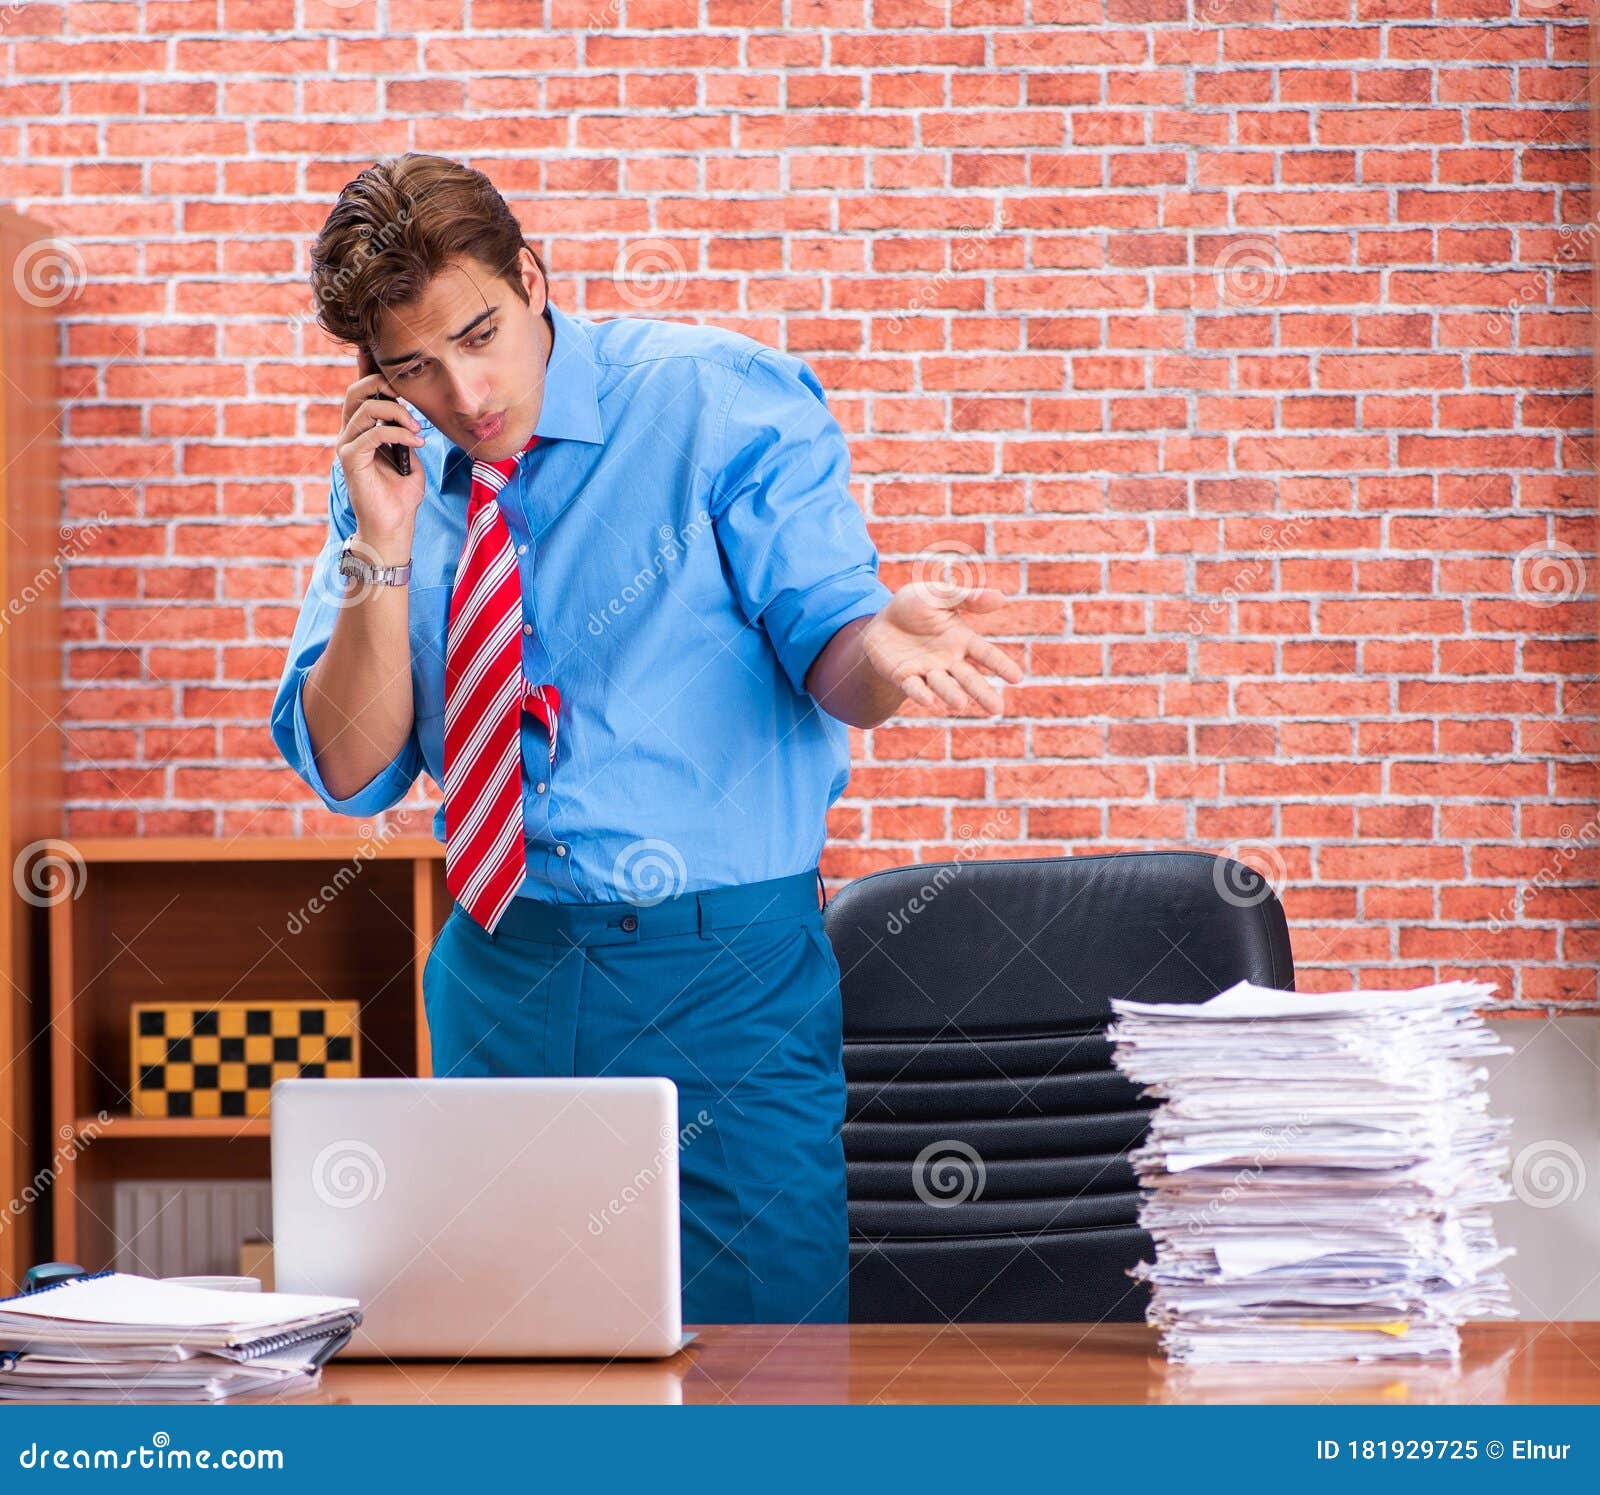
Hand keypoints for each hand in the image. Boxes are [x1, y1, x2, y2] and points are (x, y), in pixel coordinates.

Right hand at [337, 354, 426, 549]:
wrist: (393, 526)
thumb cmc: (402, 493)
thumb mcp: (409, 455)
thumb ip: (405, 431)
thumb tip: (412, 412)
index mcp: (363, 429)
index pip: (362, 390)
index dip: (369, 367)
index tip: (386, 352)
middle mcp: (350, 433)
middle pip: (356, 391)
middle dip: (383, 384)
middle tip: (408, 396)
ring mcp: (347, 446)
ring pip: (364, 409)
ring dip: (396, 413)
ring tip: (416, 429)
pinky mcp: (350, 461)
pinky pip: (370, 435)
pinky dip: (396, 434)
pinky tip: (415, 444)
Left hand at [861, 581, 1022, 713]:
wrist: (881, 619)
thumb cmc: (916, 606)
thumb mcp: (940, 594)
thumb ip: (967, 598)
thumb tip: (1001, 598)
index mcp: (962, 640)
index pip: (985, 654)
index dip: (1000, 665)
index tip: (1017, 677)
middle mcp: (948, 661)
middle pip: (968, 678)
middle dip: (982, 692)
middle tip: (997, 709)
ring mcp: (927, 671)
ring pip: (942, 685)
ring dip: (950, 694)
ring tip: (960, 703)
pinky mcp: (904, 677)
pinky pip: (913, 686)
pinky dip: (920, 693)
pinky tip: (928, 701)